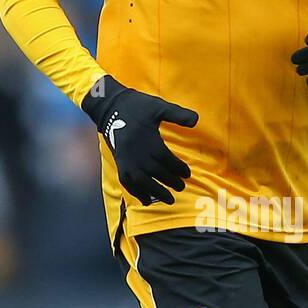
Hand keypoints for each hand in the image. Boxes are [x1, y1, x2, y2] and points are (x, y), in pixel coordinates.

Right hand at [82, 75, 197, 204]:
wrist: (111, 107)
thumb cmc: (138, 106)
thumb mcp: (159, 106)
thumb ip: (177, 114)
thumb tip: (196, 120)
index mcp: (148, 140)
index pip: (167, 160)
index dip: (179, 168)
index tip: (188, 174)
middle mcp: (137, 153)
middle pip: (156, 172)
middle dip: (170, 181)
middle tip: (181, 187)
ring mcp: (126, 160)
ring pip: (142, 182)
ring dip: (156, 192)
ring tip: (169, 200)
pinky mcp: (119, 163)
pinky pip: (127, 182)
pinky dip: (137, 193)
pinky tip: (147, 200)